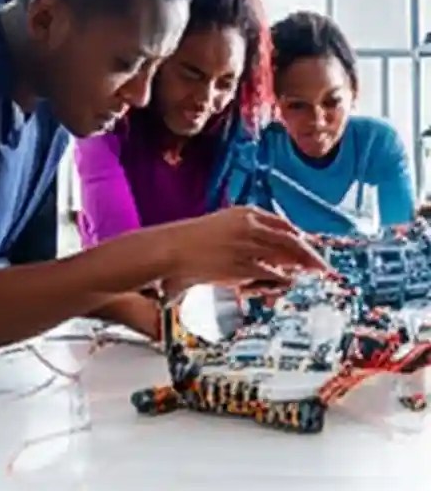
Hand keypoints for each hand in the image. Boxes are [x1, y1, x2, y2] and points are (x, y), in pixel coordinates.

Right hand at [156, 206, 326, 300]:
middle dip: (311, 254)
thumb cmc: (191, 241)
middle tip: (324, 266)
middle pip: (292, 240)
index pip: (284, 224)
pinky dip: (282, 279)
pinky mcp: (244, 265)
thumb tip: (270, 249)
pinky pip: (272, 273)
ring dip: (300, 267)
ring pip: (286, 257)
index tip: (311, 248)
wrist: (170, 250)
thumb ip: (247, 234)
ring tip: (309, 274)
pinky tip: (286, 282)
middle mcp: (251, 226)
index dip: (301, 238)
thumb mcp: (221, 227)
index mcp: (245, 213)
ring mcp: (248, 245)